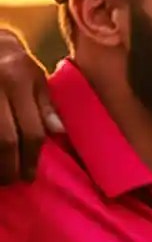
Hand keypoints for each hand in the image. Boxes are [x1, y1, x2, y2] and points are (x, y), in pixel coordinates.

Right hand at [0, 29, 61, 183]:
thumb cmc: (11, 61)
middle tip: (12, 180)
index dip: (31, 158)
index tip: (29, 176)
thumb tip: (58, 132)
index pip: (30, 130)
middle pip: (5, 140)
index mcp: (17, 80)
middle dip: (10, 166)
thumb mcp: (34, 75)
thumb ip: (45, 104)